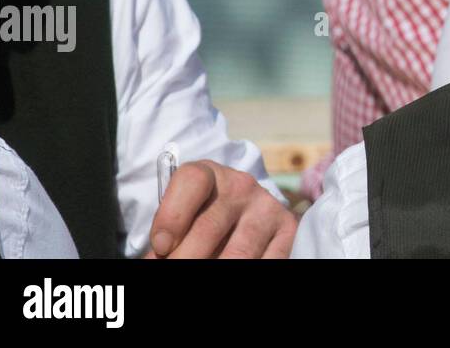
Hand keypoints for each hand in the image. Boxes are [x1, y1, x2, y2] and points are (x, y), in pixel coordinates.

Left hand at [146, 160, 295, 258]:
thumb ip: (170, 238)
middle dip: (184, 260)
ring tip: (200, 275)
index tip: (161, 247)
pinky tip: (228, 270)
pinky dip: (245, 271)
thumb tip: (161, 260)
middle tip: (175, 272)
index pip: (192, 181)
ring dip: (214, 269)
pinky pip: (267, 262)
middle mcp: (241, 186)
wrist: (244, 215)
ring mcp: (267, 207)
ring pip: (237, 254)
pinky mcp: (288, 229)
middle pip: (208, 228)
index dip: (172, 216)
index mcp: (209, 174)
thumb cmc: (201, 220)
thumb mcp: (183, 218)